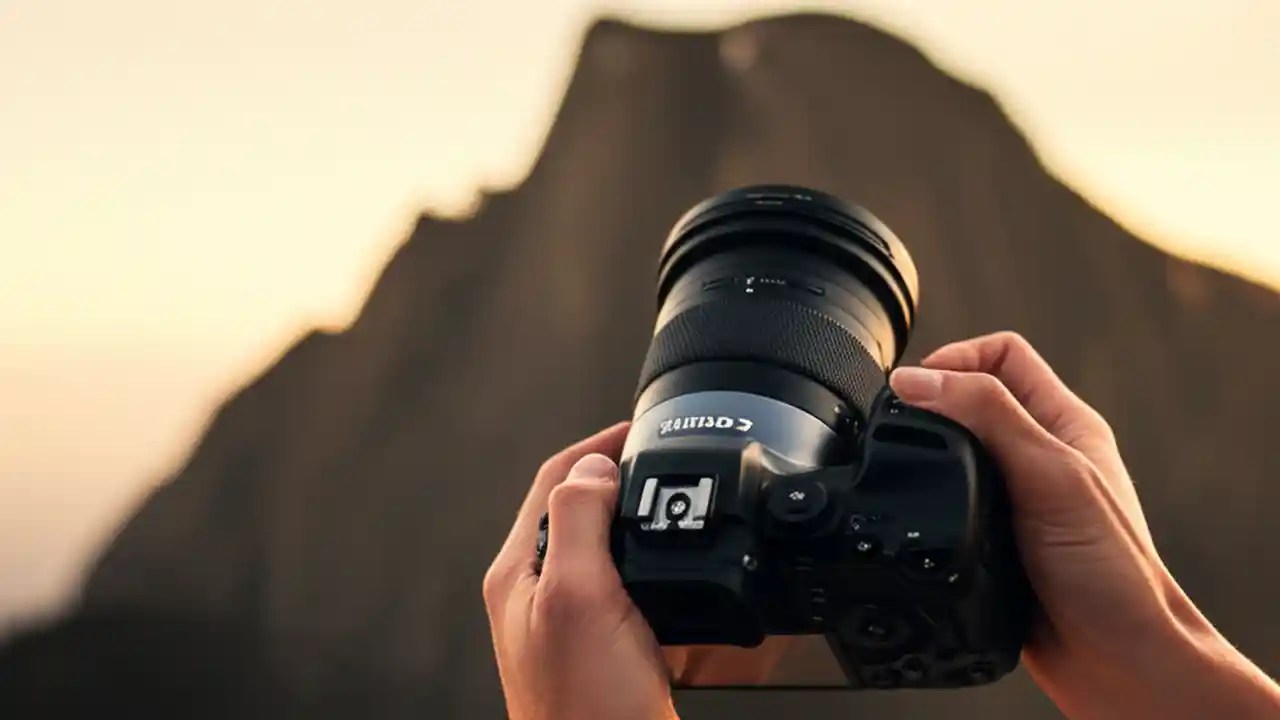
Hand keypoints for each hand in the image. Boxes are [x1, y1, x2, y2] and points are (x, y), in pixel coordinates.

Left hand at [483, 423, 677, 719]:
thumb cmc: (585, 710)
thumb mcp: (578, 597)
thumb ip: (579, 521)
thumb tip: (595, 464)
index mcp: (520, 572)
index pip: (555, 480)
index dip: (598, 445)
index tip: (639, 426)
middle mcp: (539, 592)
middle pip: (578, 507)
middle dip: (621, 476)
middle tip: (663, 458)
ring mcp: (571, 622)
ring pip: (605, 547)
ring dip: (639, 519)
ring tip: (676, 502)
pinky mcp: (604, 648)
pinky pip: (629, 587)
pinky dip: (656, 564)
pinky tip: (680, 568)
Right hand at [890, 332, 1279, 719]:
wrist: (1115, 660)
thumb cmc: (1110, 572)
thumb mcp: (1049, 474)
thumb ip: (987, 417)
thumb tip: (917, 380)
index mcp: (1065, 423)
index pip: (1004, 356)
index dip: (956, 359)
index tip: (917, 390)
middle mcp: (1042, 455)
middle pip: (973, 400)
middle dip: (933, 407)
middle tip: (904, 431)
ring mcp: (1019, 500)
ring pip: (958, 454)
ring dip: (930, 457)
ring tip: (911, 471)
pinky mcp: (997, 541)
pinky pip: (952, 503)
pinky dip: (931, 503)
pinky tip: (923, 517)